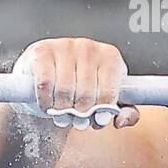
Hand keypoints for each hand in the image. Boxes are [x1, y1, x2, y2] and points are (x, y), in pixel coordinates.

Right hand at [11, 38, 139, 129]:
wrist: (48, 70)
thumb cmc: (82, 84)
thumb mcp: (107, 97)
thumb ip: (124, 111)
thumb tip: (121, 121)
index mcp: (110, 57)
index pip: (108, 92)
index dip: (102, 112)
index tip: (96, 121)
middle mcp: (89, 47)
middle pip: (86, 94)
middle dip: (80, 115)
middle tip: (76, 121)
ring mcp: (65, 46)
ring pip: (64, 90)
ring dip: (62, 111)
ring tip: (62, 115)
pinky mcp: (42, 51)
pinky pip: (45, 84)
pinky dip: (46, 101)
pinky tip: (48, 105)